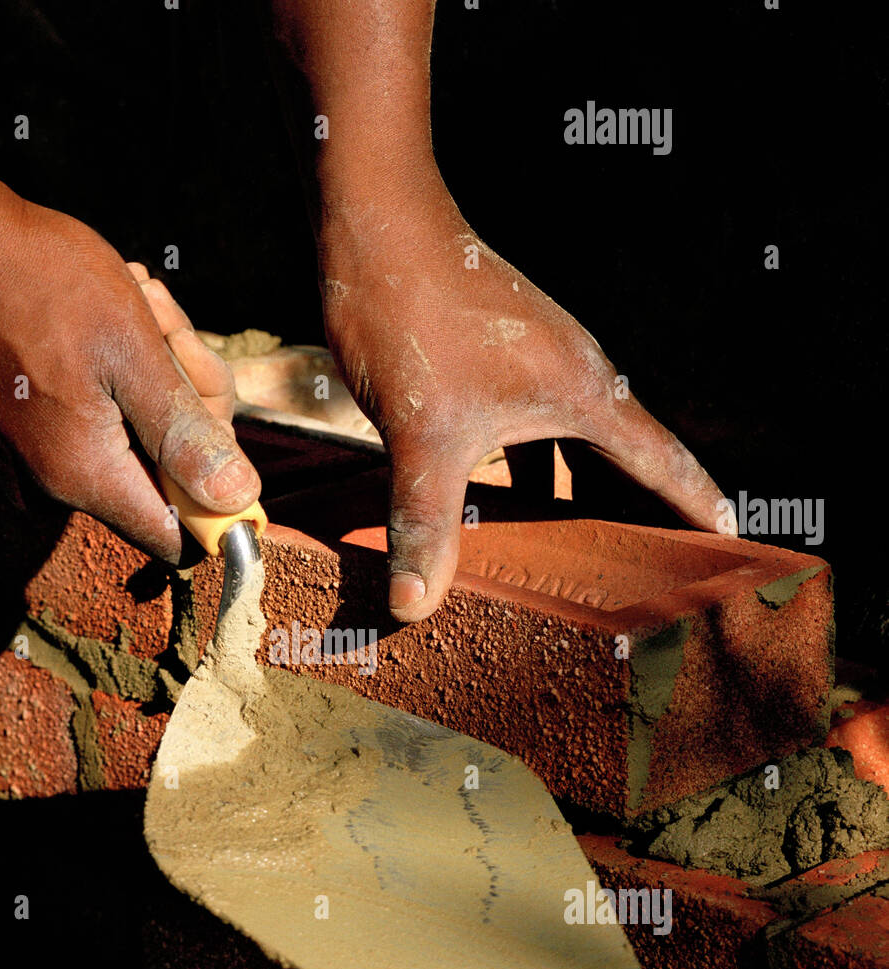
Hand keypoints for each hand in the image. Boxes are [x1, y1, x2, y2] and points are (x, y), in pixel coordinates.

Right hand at [0, 184, 256, 563]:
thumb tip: (236, 502)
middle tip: (168, 329)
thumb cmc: (37, 281)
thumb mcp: (134, 353)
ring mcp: (28, 459)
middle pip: (160, 480)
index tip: (212, 425)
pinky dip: (112, 371)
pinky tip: (100, 320)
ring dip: (153, 374)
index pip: (177, 538)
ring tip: (135, 303)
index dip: (214, 497)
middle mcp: (53, 484)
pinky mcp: (14, 429)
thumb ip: (184, 437)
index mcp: (86, 477)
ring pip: (131, 438)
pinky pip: (90, 419)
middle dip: (185, 405)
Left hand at [320, 191, 726, 621]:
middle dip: (643, 518)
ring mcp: (538, 366)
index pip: (663, 461)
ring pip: (576, 450)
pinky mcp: (501, 362)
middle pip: (628, 461)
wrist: (375, 222)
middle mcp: (574, 376)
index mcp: (583, 392)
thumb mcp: (421, 436)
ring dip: (582, 499)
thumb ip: (424, 523)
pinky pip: (534, 434)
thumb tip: (415, 604)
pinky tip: (502, 511)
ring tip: (587, 558)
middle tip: (660, 575)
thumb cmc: (412, 311)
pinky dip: (531, 477)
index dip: (697, 505)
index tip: (734, 542)